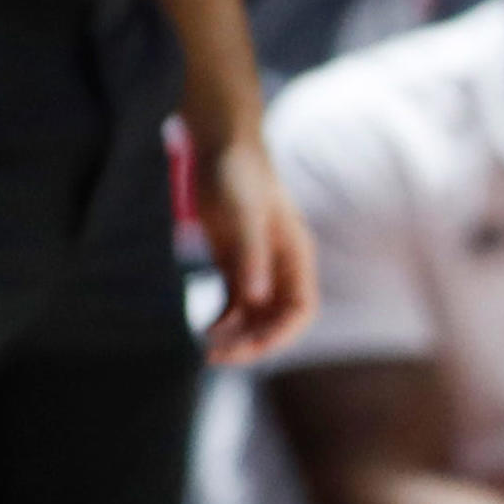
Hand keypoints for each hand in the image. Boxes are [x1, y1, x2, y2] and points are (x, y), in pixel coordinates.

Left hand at [187, 132, 316, 363]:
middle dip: (252, 342)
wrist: (221, 146)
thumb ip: (250, 255)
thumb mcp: (243, 213)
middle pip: (277, 320)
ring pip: (254, 316)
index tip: (248, 348)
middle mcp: (280, 267)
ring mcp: (257, 266)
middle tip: (216, 356)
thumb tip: (255, 299)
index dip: (280, 335)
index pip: (301, 310)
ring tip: (206, 349)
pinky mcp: (234, 262)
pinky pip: (234, 303)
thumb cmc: (237, 174)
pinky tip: (203, 330)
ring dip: (235, 335)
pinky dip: (221, 320)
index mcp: (295, 257)